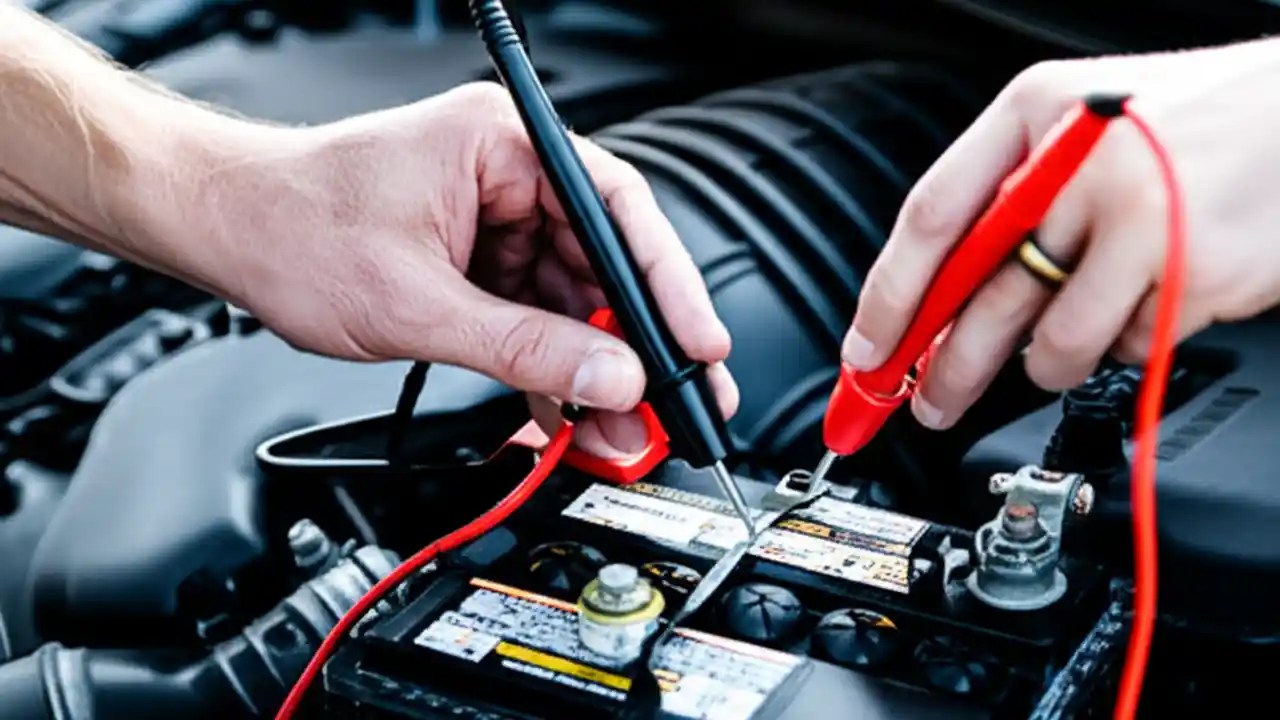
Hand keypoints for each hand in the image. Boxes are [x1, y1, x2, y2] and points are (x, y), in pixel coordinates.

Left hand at [132, 82, 736, 456]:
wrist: (226, 233)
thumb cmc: (294, 226)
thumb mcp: (418, 303)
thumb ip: (524, 347)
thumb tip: (610, 377)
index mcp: (500, 145)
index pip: (616, 209)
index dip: (667, 285)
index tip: (699, 345)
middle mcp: (506, 175)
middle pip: (603, 264)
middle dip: (636, 344)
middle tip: (676, 403)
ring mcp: (493, 220)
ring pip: (572, 302)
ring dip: (597, 368)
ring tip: (625, 427)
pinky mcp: (477, 262)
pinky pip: (535, 317)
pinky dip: (552, 366)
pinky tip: (577, 411)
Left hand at [841, 40, 1279, 429]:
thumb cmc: (1190, 123)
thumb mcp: (1081, 127)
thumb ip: (1012, 196)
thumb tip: (942, 298)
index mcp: (1037, 111)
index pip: (932, 219)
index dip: (889, 297)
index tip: (867, 351)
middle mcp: (1082, 164)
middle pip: (982, 298)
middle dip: (945, 370)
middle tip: (928, 403)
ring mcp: (1142, 221)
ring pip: (1053, 345)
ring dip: (1050, 360)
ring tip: (1073, 332)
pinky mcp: (1197, 276)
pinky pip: (1127, 349)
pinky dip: (1128, 341)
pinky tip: (1150, 297)